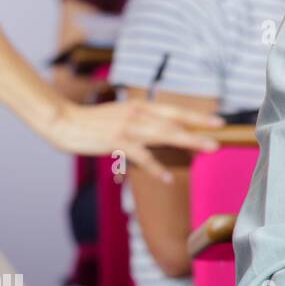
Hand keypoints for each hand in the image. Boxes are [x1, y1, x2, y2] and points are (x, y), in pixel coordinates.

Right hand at [43, 99, 225, 182]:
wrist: (64, 121)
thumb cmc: (94, 121)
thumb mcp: (123, 114)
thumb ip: (144, 119)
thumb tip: (168, 129)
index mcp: (140, 107)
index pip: (175, 111)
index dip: (197, 116)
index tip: (219, 121)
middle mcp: (137, 114)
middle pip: (174, 123)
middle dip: (200, 129)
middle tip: (220, 137)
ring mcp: (127, 128)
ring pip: (164, 135)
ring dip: (188, 142)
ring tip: (208, 149)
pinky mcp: (116, 142)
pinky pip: (141, 157)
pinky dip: (156, 168)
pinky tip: (168, 178)